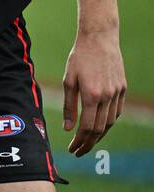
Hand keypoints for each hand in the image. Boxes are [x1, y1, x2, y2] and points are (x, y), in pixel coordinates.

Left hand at [62, 27, 125, 155]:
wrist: (100, 39)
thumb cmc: (79, 58)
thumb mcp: (68, 80)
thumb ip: (68, 106)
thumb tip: (68, 129)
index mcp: (91, 95)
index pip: (87, 127)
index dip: (79, 141)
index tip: (72, 149)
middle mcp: (107, 97)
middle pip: (100, 129)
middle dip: (88, 143)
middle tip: (78, 151)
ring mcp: (118, 93)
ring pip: (110, 122)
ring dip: (99, 135)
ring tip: (88, 142)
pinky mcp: (123, 88)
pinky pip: (117, 111)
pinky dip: (109, 122)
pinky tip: (100, 126)